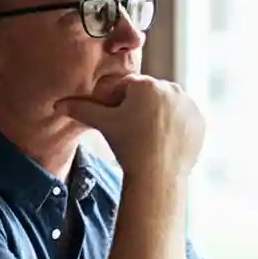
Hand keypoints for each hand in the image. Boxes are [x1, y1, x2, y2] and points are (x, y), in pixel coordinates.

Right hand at [56, 75, 205, 178]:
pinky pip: (184, 118)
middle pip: (149, 94)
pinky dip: (176, 126)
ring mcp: (189, 104)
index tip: (118, 120)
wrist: (158, 174)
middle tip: (133, 131)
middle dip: (141, 107)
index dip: (119, 102)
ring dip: (159, 115)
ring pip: (168, 105)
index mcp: (147, 84)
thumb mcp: (104, 124)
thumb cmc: (129, 146)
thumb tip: (58, 105)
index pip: (128, 86)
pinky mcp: (200, 120)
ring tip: (149, 137)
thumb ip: (82, 109)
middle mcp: (172, 88)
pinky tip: (164, 141)